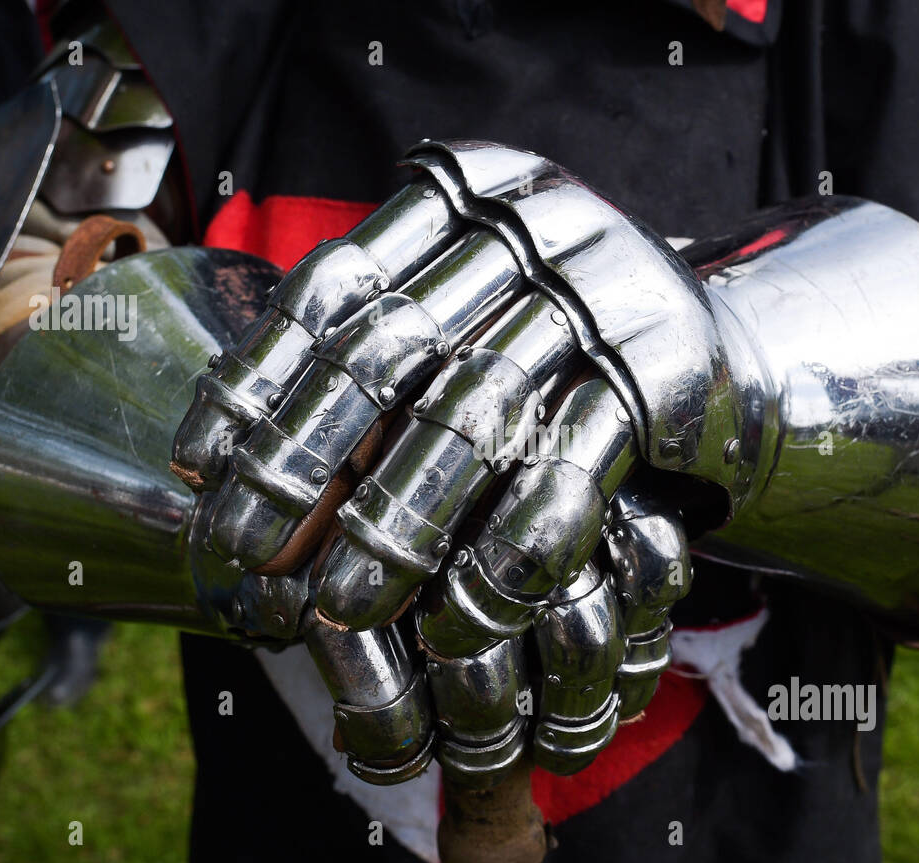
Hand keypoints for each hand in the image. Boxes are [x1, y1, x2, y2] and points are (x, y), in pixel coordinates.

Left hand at [172, 142, 703, 784]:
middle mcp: (532, 223)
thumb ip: (369, 352)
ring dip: (401, 523)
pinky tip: (462, 615)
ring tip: (346, 608)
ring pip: (473, 414)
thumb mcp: (461, 320)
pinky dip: (512, 547)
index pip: (335, 286)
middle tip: (251, 561)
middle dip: (310, 465)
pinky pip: (571, 466)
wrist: (715, 359)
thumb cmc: (552, 350)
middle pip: (391, 350)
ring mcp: (602, 291)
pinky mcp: (662, 371)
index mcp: (464, 191)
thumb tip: (221, 459)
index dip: (259, 383)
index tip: (203, 473)